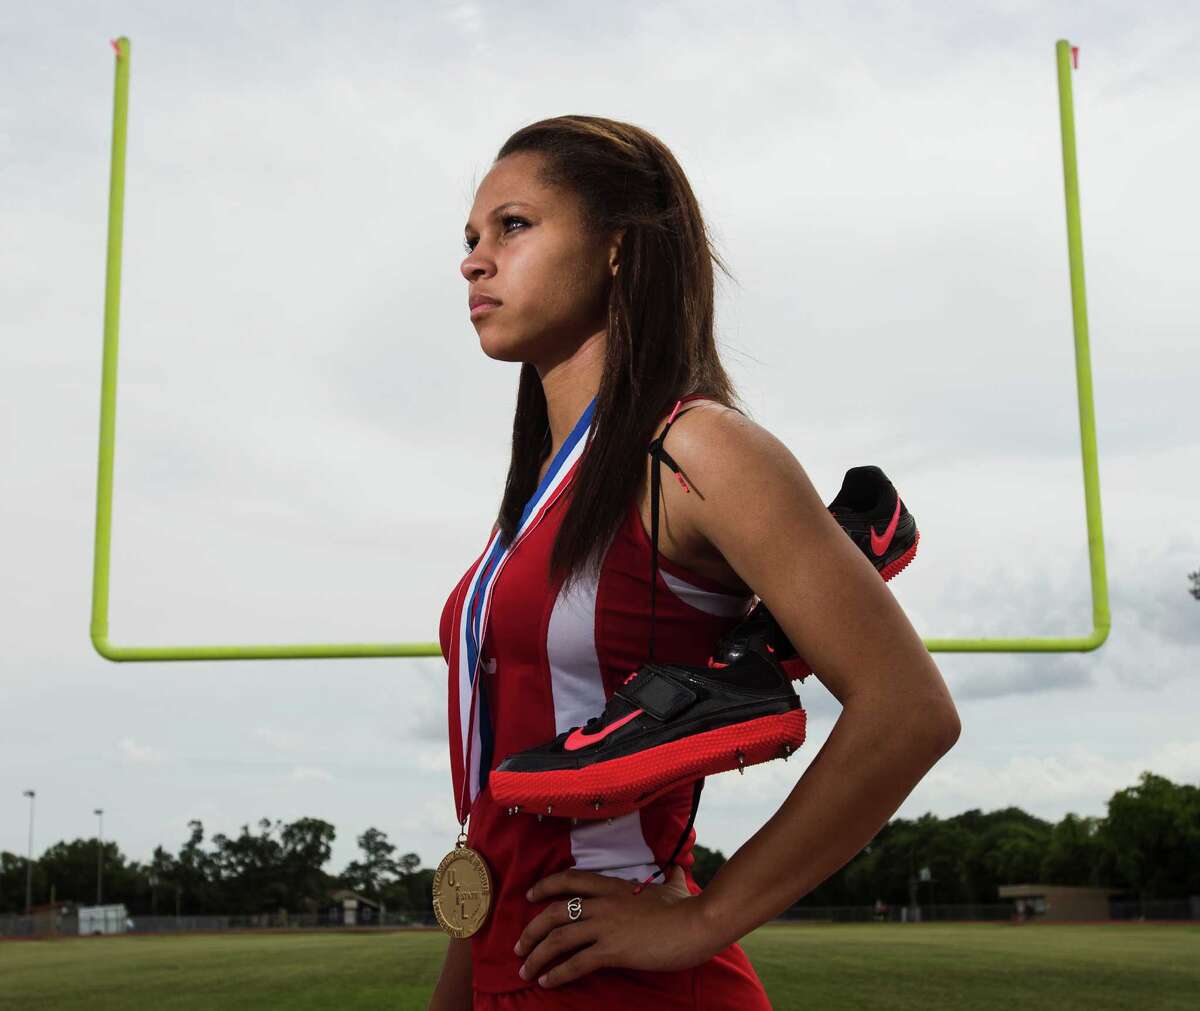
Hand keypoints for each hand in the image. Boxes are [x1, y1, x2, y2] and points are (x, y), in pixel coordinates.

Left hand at [513, 865, 721, 987]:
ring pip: (558, 938)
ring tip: (525, 969)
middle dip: (531, 930)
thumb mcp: (675, 888)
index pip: (571, 879)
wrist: (697, 924)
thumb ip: (671, 878)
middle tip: (519, 946)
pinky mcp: (612, 950)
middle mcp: (603, 903)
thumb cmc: (687, 908)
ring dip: (537, 955)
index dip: (546, 886)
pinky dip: (557, 973)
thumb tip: (679, 869)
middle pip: (554, 911)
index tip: (530, 895)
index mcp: (614, 886)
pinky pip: (576, 963)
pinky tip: (547, 981)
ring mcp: (606, 926)